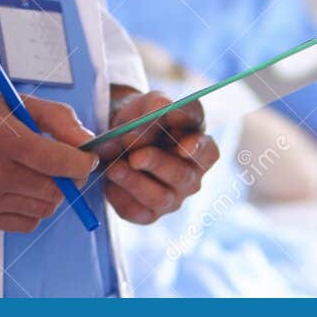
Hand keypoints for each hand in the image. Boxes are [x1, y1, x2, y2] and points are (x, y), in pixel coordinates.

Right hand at [0, 88, 98, 233]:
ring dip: (50, 192)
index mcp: (3, 138)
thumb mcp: (11, 101)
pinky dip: (32, 208)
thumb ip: (55, 117)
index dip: (81, 162)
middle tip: (62, 163)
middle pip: (56, 189)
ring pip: (44, 207)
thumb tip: (86, 142)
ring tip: (33, 171)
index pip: (59, 161)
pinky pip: (26, 222)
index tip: (86, 157)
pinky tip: (18, 188)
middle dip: (68, 177)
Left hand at [95, 86, 218, 223]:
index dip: (197, 150)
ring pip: (161, 198)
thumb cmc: (141, 117)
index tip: (182, 147)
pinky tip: (108, 181)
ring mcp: (172, 196)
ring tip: (113, 167)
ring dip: (135, 182)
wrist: (115, 133)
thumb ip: (157, 105)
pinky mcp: (148, 212)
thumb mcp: (147, 103)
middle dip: (157, 164)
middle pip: (182, 175)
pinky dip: (121, 196)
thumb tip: (162, 109)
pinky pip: (138, 212)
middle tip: (135, 156)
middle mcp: (190, 175)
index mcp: (199, 146)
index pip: (208, 151)